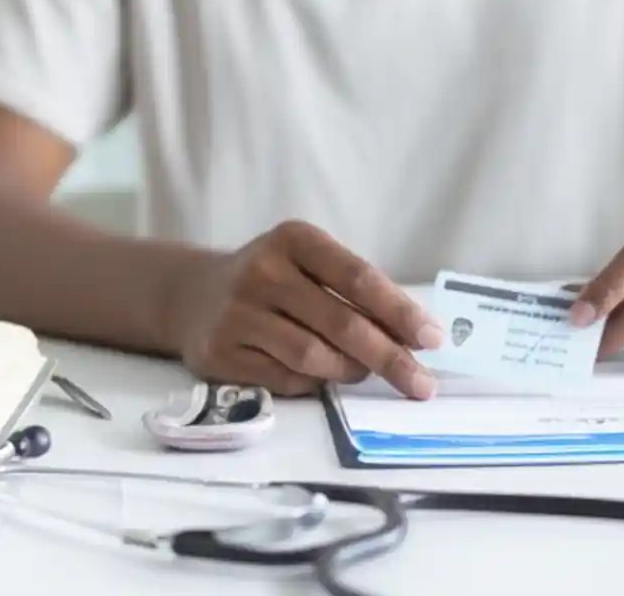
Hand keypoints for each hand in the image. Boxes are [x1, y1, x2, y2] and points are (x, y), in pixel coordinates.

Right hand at [165, 220, 443, 397]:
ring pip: (314, 357)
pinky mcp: (221, 351)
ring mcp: (238, 312)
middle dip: (389, 357)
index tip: (432, 339)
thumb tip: (415, 338)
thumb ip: (355, 294)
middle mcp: (263, 270)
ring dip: (350, 371)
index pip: (357, 277)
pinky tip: (319, 376)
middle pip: (341, 323)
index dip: (399, 311)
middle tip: (421, 384)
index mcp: (294, 239)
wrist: (191, 295)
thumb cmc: (272, 282)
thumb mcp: (308, 266)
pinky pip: (285, 379)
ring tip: (363, 372)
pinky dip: (314, 384)